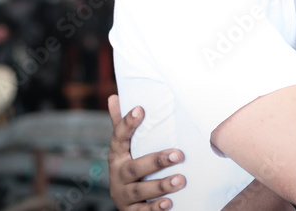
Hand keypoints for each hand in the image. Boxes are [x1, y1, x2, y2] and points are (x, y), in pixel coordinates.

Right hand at [107, 95, 185, 210]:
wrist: (129, 203)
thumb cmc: (131, 167)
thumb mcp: (126, 148)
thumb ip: (122, 126)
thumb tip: (113, 96)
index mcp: (117, 155)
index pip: (118, 137)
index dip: (127, 123)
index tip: (141, 109)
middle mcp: (117, 175)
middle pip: (135, 167)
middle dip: (157, 161)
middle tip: (179, 154)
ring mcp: (123, 194)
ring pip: (140, 190)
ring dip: (161, 185)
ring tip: (181, 180)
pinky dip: (155, 208)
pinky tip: (169, 203)